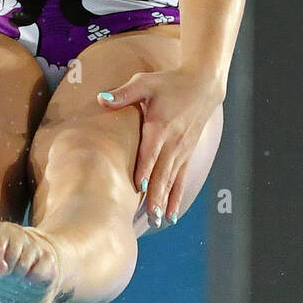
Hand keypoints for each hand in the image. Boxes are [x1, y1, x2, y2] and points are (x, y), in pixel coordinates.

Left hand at [96, 66, 222, 227]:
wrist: (202, 84)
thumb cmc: (170, 82)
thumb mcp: (145, 82)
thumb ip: (123, 94)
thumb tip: (100, 99)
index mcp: (159, 126)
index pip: (150, 153)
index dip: (145, 170)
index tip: (139, 189)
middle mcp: (172, 142)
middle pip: (162, 173)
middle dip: (156, 196)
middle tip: (149, 217)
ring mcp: (181, 150)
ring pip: (172, 180)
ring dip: (165, 201)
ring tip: (159, 221)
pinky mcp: (187, 153)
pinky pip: (181, 179)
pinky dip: (176, 198)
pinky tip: (171, 215)